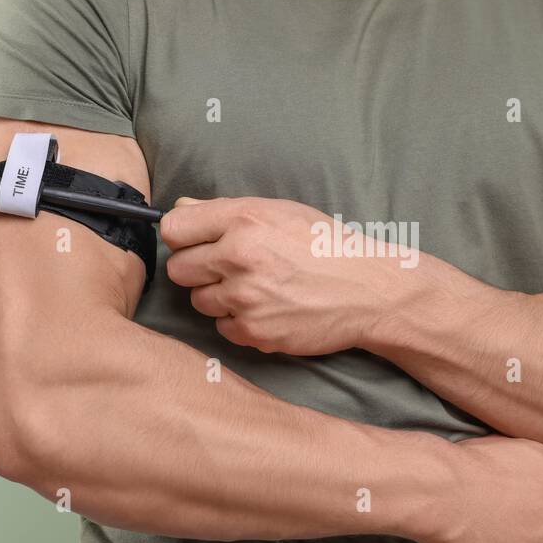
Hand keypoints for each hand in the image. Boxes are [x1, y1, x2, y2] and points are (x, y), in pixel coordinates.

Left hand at [160, 196, 410, 355]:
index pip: (174, 229)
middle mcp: (239, 257)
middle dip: (199, 269)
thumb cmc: (328, 247)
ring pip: (199, 300)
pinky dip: (240, 322)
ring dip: (220, 297)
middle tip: (230, 268)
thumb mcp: (282, 212)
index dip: (185, 237)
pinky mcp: (253, 331)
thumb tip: (180, 210)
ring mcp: (244, 298)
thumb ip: (227, 211)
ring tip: (257, 289)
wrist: (368, 290)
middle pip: (179, 269)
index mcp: (244, 220)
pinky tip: (268, 309)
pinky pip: (222, 328)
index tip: (198, 242)